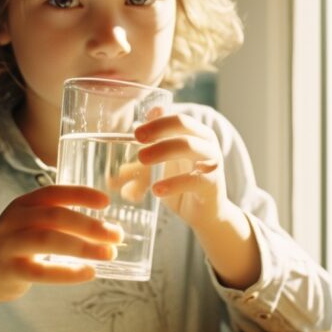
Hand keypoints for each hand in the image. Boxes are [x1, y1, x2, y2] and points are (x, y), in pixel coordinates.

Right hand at [0, 185, 123, 302]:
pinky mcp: (10, 270)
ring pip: (48, 240)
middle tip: (117, 234)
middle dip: (89, 225)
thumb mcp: (34, 222)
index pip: (53, 193)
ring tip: (109, 253)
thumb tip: (108, 225)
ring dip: (83, 247)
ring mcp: (9, 245)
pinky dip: (67, 273)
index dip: (80, 194)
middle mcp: (14, 220)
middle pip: (54, 216)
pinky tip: (89, 272)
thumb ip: (60, 218)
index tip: (106, 202)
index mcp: (24, 204)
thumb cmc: (21, 244)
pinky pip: (41, 272)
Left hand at [135, 113, 227, 229]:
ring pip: (189, 146)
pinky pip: (193, 179)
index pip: (176, 118)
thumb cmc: (183, 184)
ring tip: (141, 160)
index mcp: (196, 133)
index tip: (136, 133)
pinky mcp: (212, 184)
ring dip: (162, 150)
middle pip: (182, 124)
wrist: (206, 214)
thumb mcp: (162, 168)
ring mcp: (212, 161)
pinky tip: (155, 190)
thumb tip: (118, 154)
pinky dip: (172, 183)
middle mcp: (206, 142)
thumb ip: (147, 156)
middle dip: (157, 129)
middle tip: (136, 140)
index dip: (155, 122)